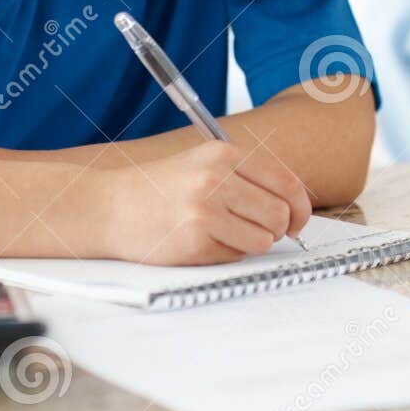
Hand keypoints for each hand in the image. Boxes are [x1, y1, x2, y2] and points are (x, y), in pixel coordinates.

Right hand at [102, 141, 311, 264]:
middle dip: (277, 229)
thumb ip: (245, 177)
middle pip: (279, 214)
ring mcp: (205, 211)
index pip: (286, 182)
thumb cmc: (160, 189)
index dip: (300, 207)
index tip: (298, 221)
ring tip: (226, 235)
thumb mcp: (202, 164)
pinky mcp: (195, 242)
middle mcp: (216, 179)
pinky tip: (204, 243)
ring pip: (263, 239)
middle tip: (262, 232)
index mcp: (223, 154)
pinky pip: (236, 256)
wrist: (109, 208)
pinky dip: (228, 254)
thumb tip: (293, 207)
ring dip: (252, 243)